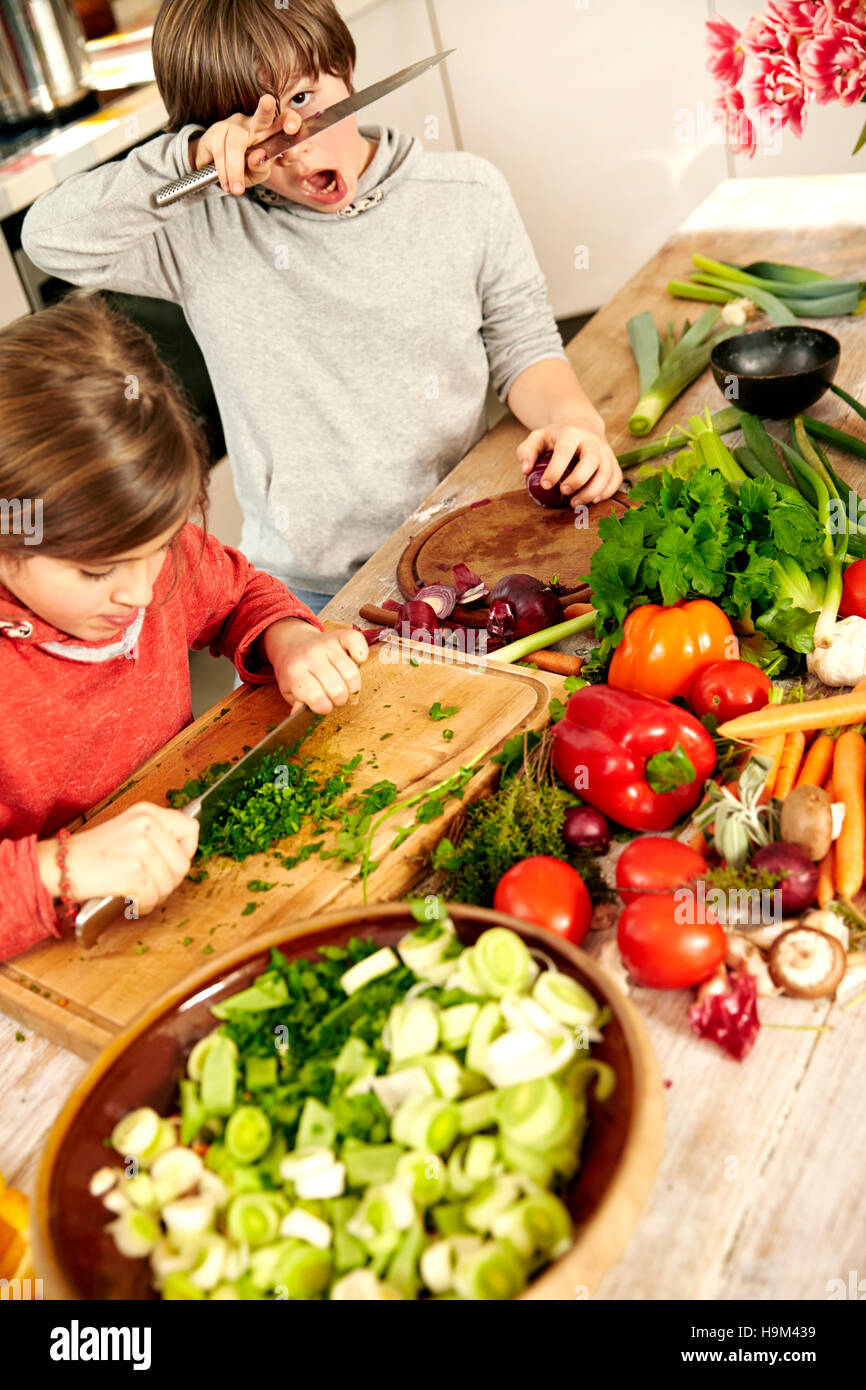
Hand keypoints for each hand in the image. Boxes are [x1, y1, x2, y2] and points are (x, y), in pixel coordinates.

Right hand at [37, 803, 199, 919]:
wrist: (60, 864)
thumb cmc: (93, 853)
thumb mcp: (129, 829)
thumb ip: (157, 836)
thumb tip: (184, 854)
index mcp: (148, 812)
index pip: (191, 829)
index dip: (186, 852)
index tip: (171, 863)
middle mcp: (147, 824)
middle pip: (183, 863)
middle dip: (170, 882)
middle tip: (151, 885)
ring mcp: (141, 847)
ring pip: (170, 884)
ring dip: (155, 896)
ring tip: (138, 892)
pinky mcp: (133, 871)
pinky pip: (153, 897)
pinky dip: (143, 905)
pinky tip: (132, 901)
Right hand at [188, 94, 303, 195]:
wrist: (214, 168)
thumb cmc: (242, 168)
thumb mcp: (256, 174)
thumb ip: (261, 168)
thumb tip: (258, 157)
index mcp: (270, 132)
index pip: (285, 122)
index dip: (291, 124)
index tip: (293, 131)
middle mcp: (254, 124)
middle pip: (263, 115)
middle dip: (266, 110)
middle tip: (268, 104)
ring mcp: (233, 124)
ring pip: (236, 144)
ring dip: (235, 170)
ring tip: (237, 189)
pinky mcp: (216, 131)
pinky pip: (220, 152)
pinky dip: (224, 171)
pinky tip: (227, 183)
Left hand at [264, 619, 368, 714]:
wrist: (292, 642)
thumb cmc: (294, 671)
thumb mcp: (288, 690)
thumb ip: (297, 703)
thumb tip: (300, 715)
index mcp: (294, 673)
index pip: (316, 697)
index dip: (324, 707)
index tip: (324, 706)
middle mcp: (309, 656)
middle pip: (337, 688)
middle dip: (340, 700)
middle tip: (336, 698)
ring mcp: (325, 644)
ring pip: (351, 672)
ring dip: (353, 687)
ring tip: (346, 688)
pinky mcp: (339, 635)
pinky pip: (357, 642)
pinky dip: (361, 655)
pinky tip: (355, 662)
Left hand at [517, 422, 622, 504]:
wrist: (583, 427)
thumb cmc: (557, 438)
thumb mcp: (538, 438)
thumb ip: (526, 451)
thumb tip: (526, 470)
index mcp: (571, 434)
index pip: (565, 451)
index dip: (555, 469)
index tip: (545, 485)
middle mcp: (592, 442)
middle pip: (591, 461)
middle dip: (578, 479)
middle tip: (564, 492)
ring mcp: (606, 452)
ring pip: (606, 472)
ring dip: (592, 491)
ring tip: (575, 503)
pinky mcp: (614, 463)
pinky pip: (616, 479)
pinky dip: (607, 492)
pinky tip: (593, 501)